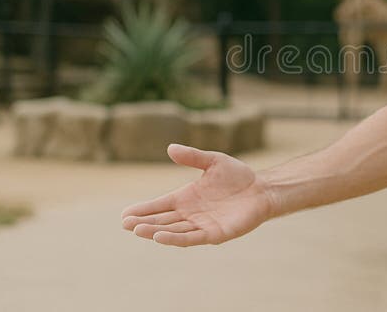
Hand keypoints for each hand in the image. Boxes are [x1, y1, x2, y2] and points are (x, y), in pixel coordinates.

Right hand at [121, 144, 273, 246]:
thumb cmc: (237, 176)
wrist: (262, 189)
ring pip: (173, 230)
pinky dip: (175, 238)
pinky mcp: (214, 234)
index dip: (143, 210)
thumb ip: (192, 157)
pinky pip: (191, 238)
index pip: (159, 205)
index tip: (124, 215)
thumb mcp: (212, 161)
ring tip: (137, 229)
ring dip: (155, 231)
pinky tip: (160, 236)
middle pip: (162, 220)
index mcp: (186, 197)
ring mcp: (201, 225)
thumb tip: (170, 148)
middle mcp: (190, 213)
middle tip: (125, 224)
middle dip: (143, 223)